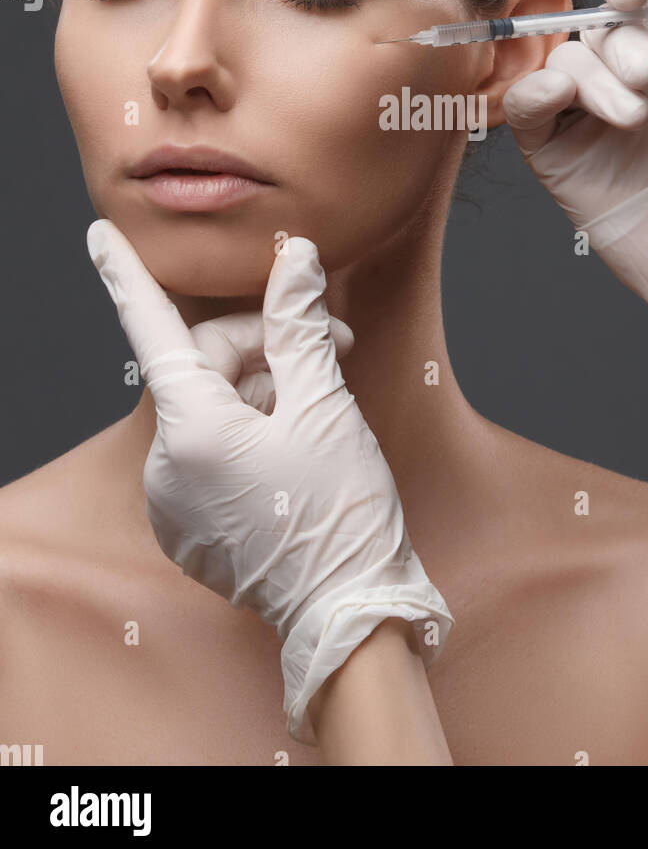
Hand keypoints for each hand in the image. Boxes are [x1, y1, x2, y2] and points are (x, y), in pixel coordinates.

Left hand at [86, 220, 453, 742]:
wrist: (349, 613)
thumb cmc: (340, 512)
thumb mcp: (327, 407)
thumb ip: (300, 326)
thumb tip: (295, 257)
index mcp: (193, 432)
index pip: (154, 331)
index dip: (126, 277)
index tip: (98, 235)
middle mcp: (167, 468)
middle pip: (204, 366)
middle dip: (263, 346)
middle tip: (330, 347)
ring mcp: (172, 502)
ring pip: (209, 408)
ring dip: (261, 389)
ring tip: (318, 403)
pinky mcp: (186, 526)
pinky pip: (206, 453)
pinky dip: (247, 432)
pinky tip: (294, 444)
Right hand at [502, 0, 647, 453]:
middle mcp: (631, 73)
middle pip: (599, 22)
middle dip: (622, 45)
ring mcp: (591, 112)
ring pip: (565, 59)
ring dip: (594, 80)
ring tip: (634, 120)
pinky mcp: (558, 152)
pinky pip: (527, 105)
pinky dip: (534, 92)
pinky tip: (561, 99)